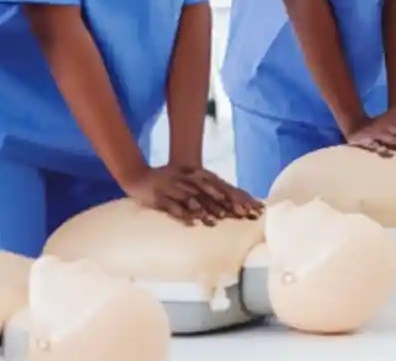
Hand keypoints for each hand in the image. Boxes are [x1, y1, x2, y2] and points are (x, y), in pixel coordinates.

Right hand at [121, 165, 262, 226]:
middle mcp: (189, 180)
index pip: (224, 186)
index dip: (238, 197)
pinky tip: (193, 223)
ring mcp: (176, 188)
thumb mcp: (191, 176)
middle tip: (242, 215)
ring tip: (218, 220)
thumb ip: (208, 186)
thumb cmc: (170, 177)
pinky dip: (184, 214)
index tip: (252, 208)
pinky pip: (174, 208)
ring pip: (194, 200)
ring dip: (207, 210)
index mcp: (199, 175)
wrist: (140, 175)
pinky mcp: (161, 198)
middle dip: (228, 204)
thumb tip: (230, 199)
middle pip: (213, 193)